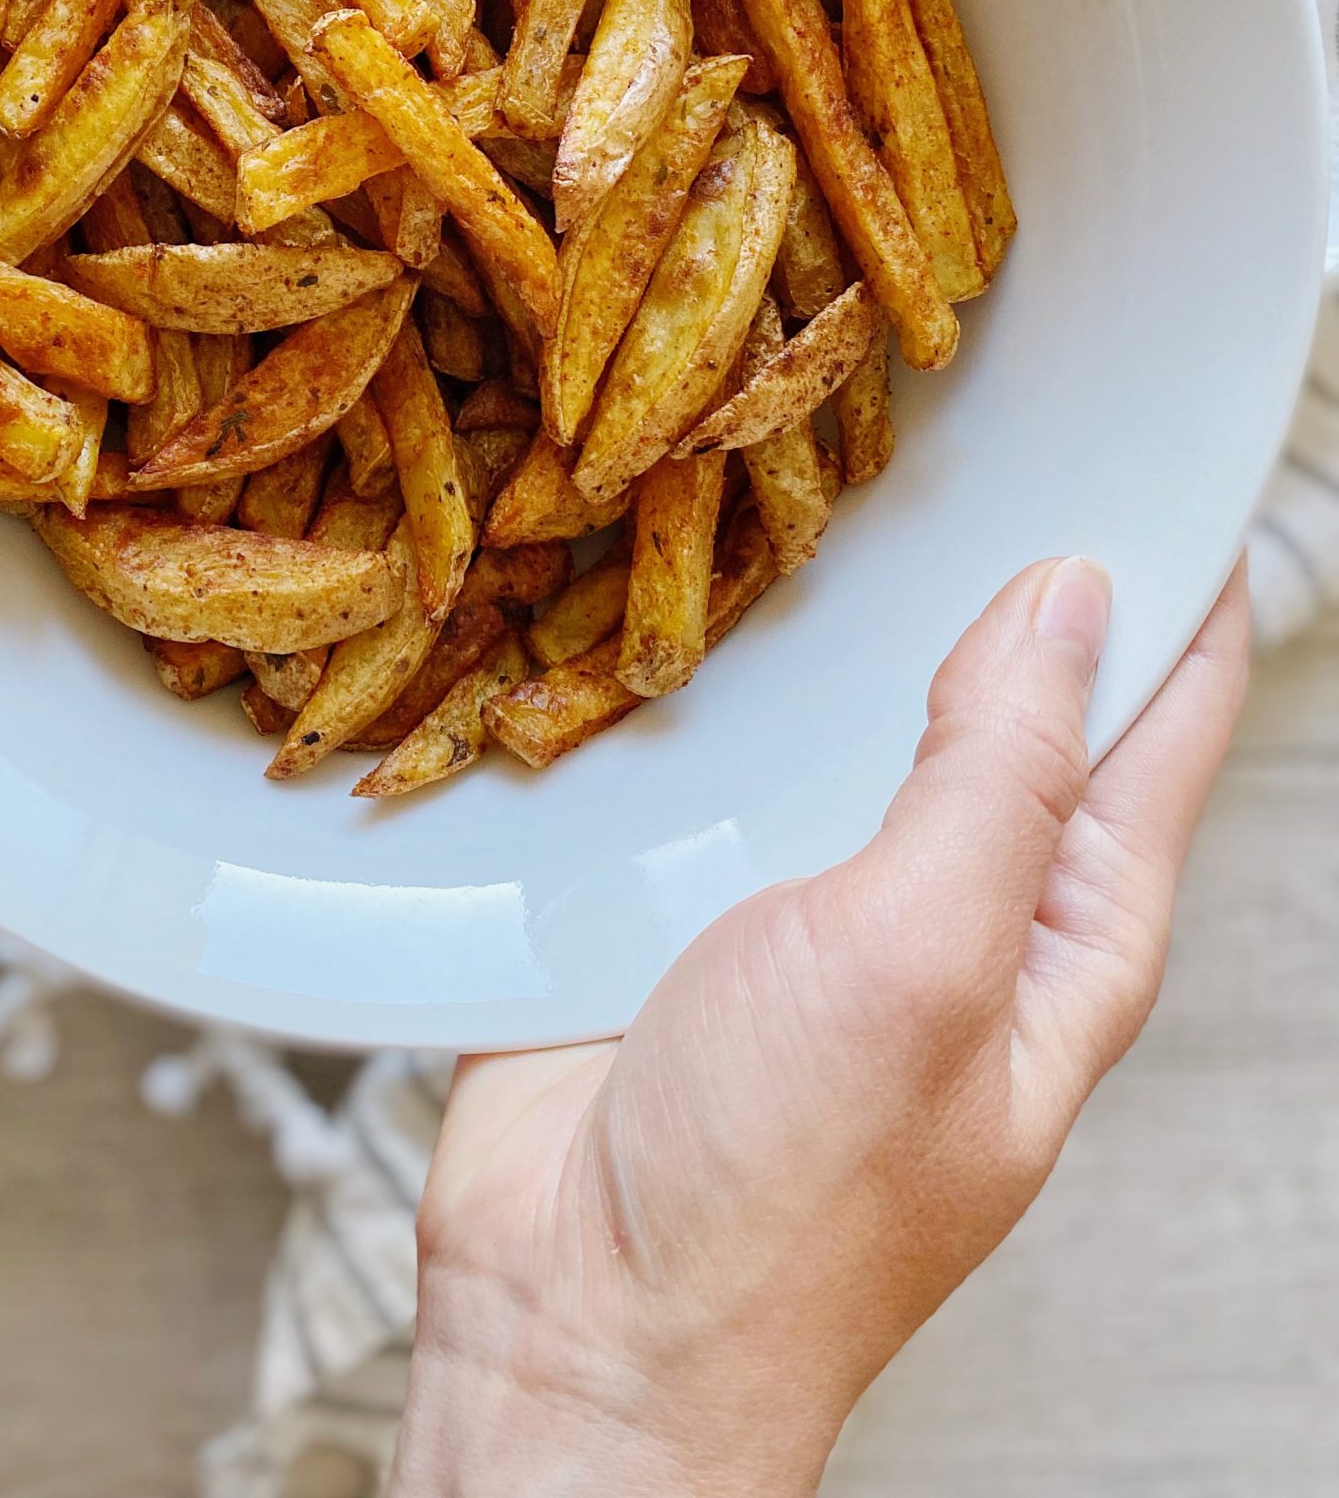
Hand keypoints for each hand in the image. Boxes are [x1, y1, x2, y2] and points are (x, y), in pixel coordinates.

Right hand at [395, 558, 1249, 1496]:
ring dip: (843, 624)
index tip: (1174, 470)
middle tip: (988, 437)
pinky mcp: (688, 904)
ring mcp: (816, 908)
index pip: (1160, 735)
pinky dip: (715, 683)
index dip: (1181, 603)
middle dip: (1002, 583)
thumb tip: (1066, 606)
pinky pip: (721, 763)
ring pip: (856, 723)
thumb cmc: (778, 1196)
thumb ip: (1000, 774)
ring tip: (836, 490)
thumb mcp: (927, 954)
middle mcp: (951, 913)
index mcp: (1062, 939)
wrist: (575, 1319)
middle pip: (1008, 712)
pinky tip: (692, 607)